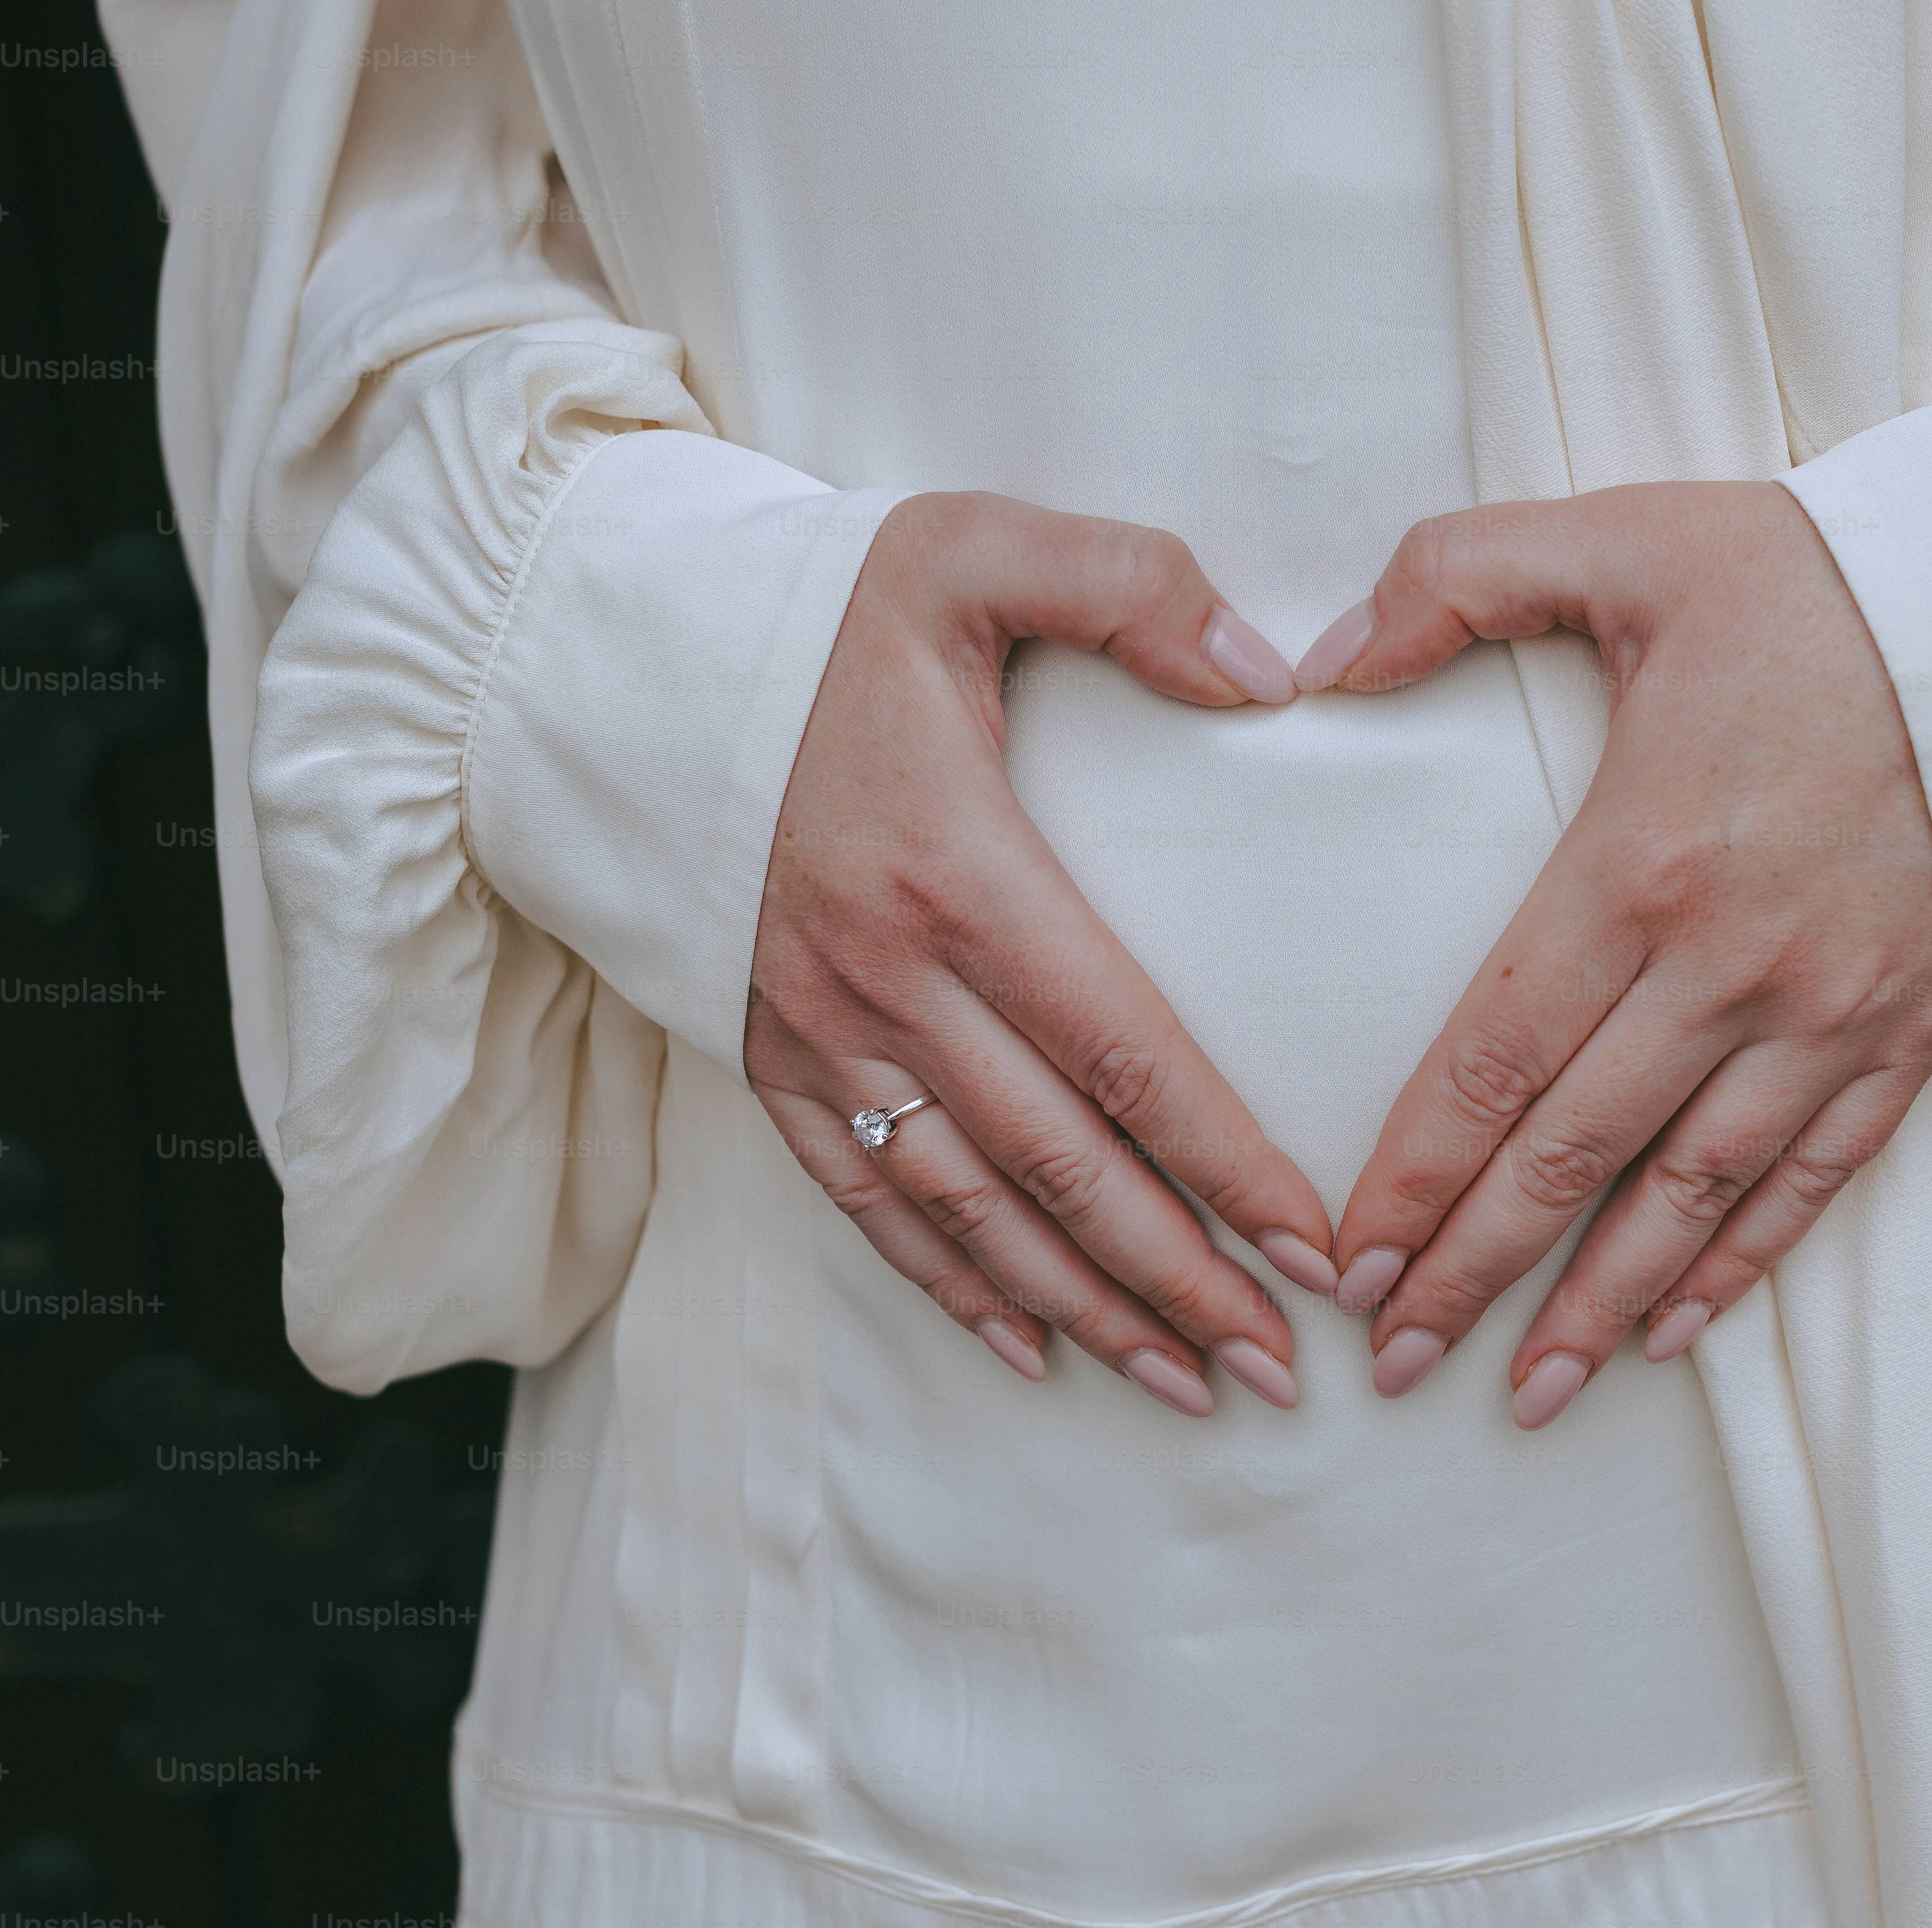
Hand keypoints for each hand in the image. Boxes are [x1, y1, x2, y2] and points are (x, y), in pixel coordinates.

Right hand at [743, 491, 1336, 1415]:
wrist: (616, 661)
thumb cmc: (813, 608)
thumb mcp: (970, 548)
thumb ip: (1131, 586)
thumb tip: (1273, 671)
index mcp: (959, 873)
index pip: (1126, 1054)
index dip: (1226, 1164)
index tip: (1315, 1248)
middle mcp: (888, 979)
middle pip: (1060, 1166)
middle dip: (1178, 1279)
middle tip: (1283, 1371)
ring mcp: (820, 1029)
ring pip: (969, 1208)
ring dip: (1081, 1307)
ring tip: (1185, 1382)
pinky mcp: (767, 1051)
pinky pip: (865, 1196)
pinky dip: (945, 1282)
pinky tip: (1023, 1347)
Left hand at [1295, 482, 1931, 1428]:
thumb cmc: (1819, 583)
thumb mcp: (1623, 538)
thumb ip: (1451, 580)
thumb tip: (1311, 662)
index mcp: (1640, 866)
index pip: (1494, 1060)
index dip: (1415, 1175)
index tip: (1349, 1259)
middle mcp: (1732, 968)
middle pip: (1572, 1157)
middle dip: (1473, 1272)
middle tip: (1393, 1361)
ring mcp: (1831, 1015)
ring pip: (1690, 1198)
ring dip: (1599, 1306)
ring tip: (1523, 1394)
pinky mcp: (1912, 1031)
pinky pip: (1813, 1180)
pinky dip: (1741, 1265)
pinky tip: (1674, 1330)